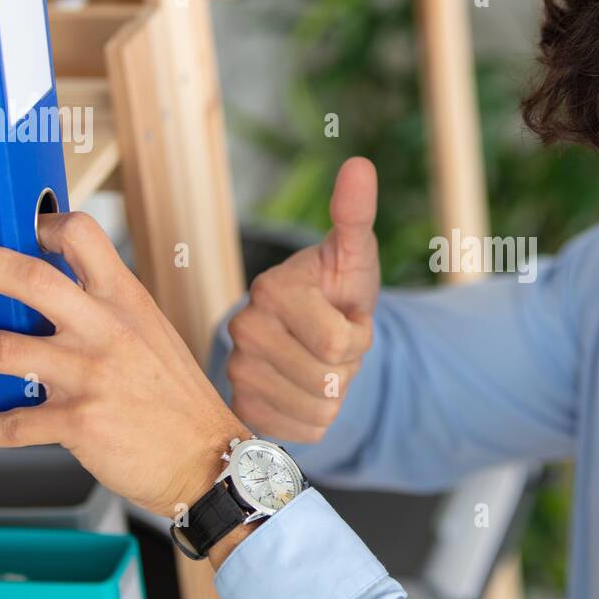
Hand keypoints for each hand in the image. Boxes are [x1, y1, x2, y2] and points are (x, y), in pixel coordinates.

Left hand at [0, 212, 249, 519]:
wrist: (206, 458)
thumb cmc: (178, 400)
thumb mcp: (153, 337)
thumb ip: (108, 315)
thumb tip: (51, 303)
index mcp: (127, 301)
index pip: (84, 237)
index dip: (43, 224)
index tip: (14, 227)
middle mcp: (106, 330)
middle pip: (26, 278)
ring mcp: (90, 376)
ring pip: (1, 350)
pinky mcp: (79, 423)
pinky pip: (13, 423)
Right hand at [227, 156, 378, 441]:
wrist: (313, 333)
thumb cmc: (337, 291)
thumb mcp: (354, 254)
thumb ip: (355, 214)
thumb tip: (360, 166)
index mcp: (272, 289)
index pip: (339, 341)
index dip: (358, 336)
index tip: (346, 317)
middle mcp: (244, 329)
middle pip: (328, 380)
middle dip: (347, 366)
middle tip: (333, 344)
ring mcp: (238, 372)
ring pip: (318, 409)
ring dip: (335, 393)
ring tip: (321, 363)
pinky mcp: (242, 409)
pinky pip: (303, 432)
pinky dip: (317, 417)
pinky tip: (305, 389)